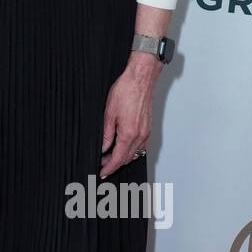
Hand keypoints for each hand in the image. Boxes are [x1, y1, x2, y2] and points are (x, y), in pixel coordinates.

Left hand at [99, 54, 159, 177]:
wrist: (141, 79)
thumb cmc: (125, 91)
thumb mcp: (109, 113)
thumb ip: (106, 134)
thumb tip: (103, 148)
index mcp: (128, 134)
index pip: (118, 159)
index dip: (109, 168)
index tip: (103, 173)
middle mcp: (140, 136)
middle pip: (127, 158)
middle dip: (115, 164)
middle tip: (103, 164)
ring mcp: (146, 132)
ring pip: (135, 153)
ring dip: (124, 157)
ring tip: (110, 156)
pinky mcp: (148, 127)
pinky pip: (141, 145)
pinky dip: (132, 150)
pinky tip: (124, 146)